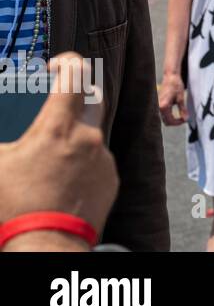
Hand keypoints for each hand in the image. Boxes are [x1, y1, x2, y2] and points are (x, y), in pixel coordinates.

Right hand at [0, 54, 118, 248]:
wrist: (48, 243)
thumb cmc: (18, 205)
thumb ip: (2, 143)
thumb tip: (5, 143)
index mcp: (59, 128)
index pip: (73, 77)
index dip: (68, 62)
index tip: (59, 64)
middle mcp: (88, 138)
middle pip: (90, 101)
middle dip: (74, 99)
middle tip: (57, 108)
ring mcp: (103, 158)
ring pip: (90, 136)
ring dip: (72, 141)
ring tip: (49, 162)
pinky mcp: (111, 178)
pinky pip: (98, 161)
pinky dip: (82, 164)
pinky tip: (63, 179)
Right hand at [158, 72, 187, 126]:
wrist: (170, 76)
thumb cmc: (176, 85)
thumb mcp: (181, 98)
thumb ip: (182, 109)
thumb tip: (186, 119)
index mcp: (163, 106)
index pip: (170, 121)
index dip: (178, 122)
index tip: (185, 119)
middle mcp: (159, 107)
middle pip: (166, 121)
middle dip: (175, 122)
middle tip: (184, 117)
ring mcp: (158, 105)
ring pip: (164, 118)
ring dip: (173, 119)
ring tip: (181, 114)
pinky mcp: (159, 103)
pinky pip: (164, 113)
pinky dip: (170, 115)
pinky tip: (176, 111)